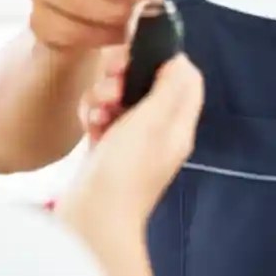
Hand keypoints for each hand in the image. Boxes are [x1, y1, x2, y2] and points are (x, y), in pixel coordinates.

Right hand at [60, 55, 204, 234]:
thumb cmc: (124, 172)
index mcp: (179, 126)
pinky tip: (88, 126)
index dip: (166, 60)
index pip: (187, 79)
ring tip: (98, 112)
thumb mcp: (151, 121)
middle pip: (149, 84)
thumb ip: (169, 87)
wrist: (91, 220)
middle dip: (125, 76)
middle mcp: (160, 133)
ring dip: (105, 96)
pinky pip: (102, 118)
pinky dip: (94, 116)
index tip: (140, 55)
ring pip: (121, 99)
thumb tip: (179, 60)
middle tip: (112, 86)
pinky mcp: (107, 150)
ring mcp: (132, 143)